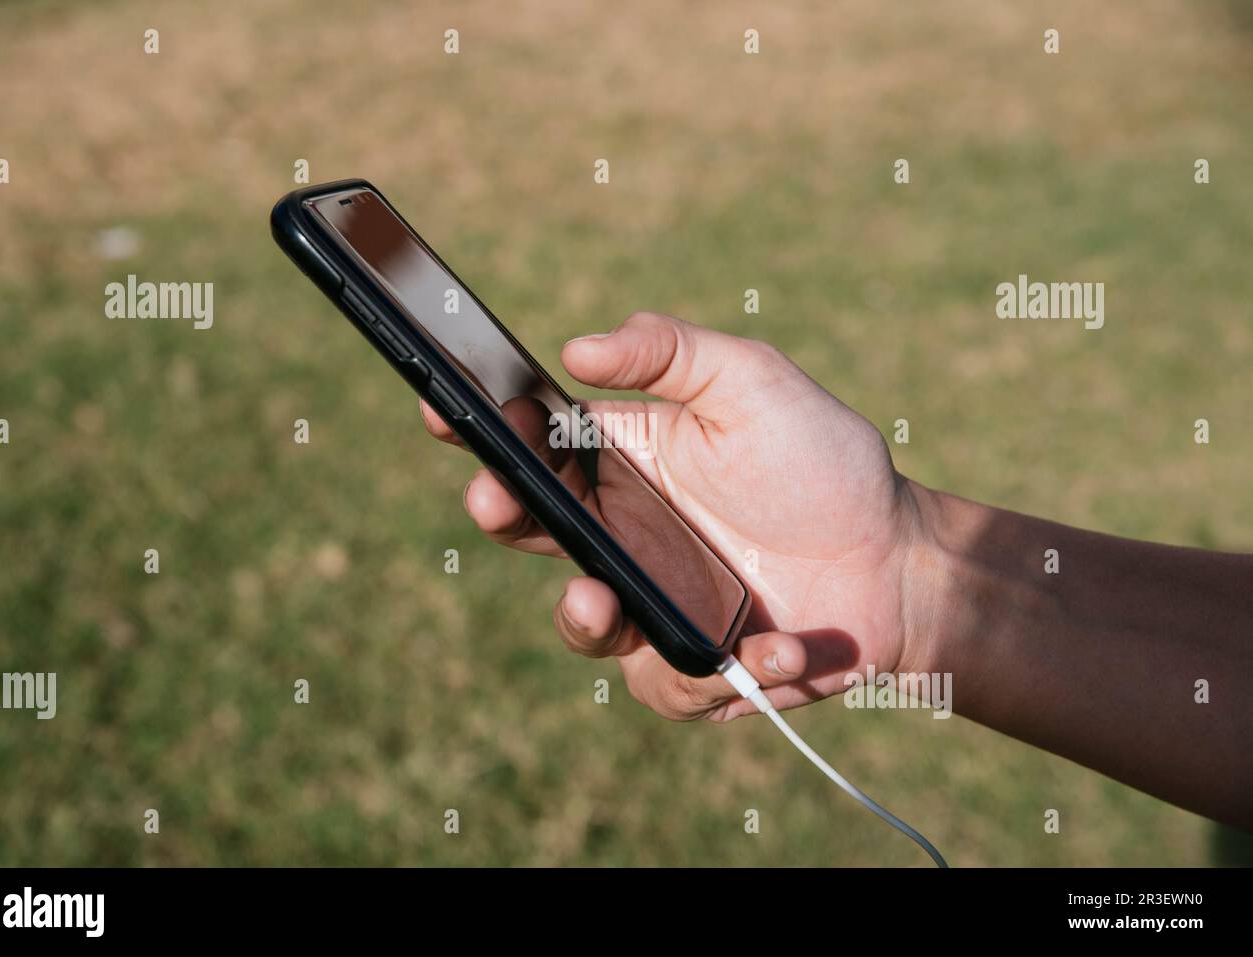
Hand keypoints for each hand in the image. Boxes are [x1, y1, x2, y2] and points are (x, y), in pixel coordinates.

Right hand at [421, 312, 934, 720]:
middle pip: (533, 530)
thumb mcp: (752, 382)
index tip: (443, 407)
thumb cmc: (823, 463)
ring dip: (582, 616)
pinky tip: (781, 644)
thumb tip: (575, 350)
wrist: (898, 563)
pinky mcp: (689, 668)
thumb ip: (671, 352)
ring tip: (601, 601)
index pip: (532, 442)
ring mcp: (650, 604)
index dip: (480, 426)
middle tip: (494, 500)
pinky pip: (668, 683)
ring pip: (582, 623)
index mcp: (624, 460)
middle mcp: (622, 533)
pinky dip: (725, 670)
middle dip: (500, 513)